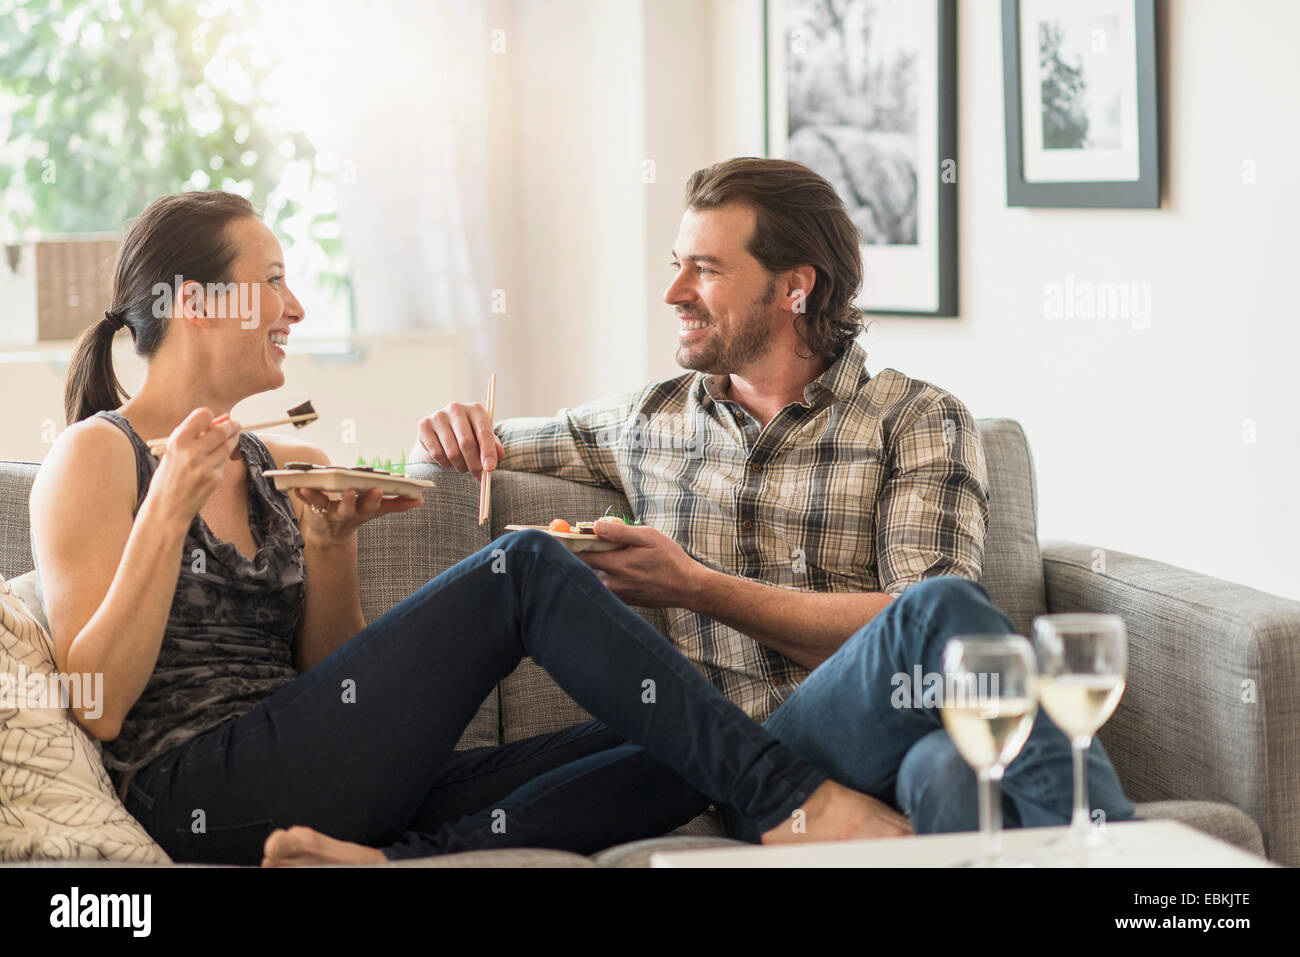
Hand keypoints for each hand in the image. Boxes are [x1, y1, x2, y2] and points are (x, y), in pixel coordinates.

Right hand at [149, 407, 241, 526]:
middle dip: (231, 425)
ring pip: (227, 446)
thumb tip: (215, 421)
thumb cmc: (168, 479)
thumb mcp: (172, 453)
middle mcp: (192, 452)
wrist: (166, 509)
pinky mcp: (214, 478)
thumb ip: (190, 438)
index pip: (202, 416)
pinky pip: (224, 462)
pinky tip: (218, 459)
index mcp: (177, 441)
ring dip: (233, 439)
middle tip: (235, 424)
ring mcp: (205, 466)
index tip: (214, 418)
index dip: (210, 416)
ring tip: (233, 437)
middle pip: (221, 430)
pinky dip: (223, 458)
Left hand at [293, 487, 421, 547]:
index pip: (372, 506)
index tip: (380, 489)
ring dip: (318, 497)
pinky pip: (308, 501)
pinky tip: (297, 486)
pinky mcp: (313, 508)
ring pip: (326, 505)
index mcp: (364, 511)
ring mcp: (329, 512)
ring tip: (312, 487)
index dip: (375, 499)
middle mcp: (347, 513)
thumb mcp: (376, 510)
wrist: (329, 534)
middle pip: (350, 508)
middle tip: (353, 491)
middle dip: (352, 501)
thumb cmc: (354, 514)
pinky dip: (303, 494)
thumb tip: (420, 500)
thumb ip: (397, 505)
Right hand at [415, 401, 503, 479]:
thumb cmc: (469, 435)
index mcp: (476, 409)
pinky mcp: (424, 425)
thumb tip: (499, 455)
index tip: (490, 469)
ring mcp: (438, 415)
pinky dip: (445, 463)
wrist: (443, 431)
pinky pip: (437, 453)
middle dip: (474, 463)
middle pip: (466, 443)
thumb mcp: (484, 439)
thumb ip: (493, 446)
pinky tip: (449, 461)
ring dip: (460, 465)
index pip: (484, 432)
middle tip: (478, 476)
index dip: (488, 452)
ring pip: (451, 451)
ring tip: (464, 467)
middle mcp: (456, 408)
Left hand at [577, 518, 706, 607]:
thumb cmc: (671, 560)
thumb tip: (597, 525)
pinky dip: (604, 577)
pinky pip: (605, 588)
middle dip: (579, 555)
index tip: (562, 536)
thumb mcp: (649, 537)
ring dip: (593, 567)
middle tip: (579, 542)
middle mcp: (613, 583)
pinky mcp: (624, 601)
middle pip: (584, 568)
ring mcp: (617, 595)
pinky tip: (617, 569)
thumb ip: (621, 532)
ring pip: (594, 579)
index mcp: (618, 565)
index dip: (570, 544)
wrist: (687, 588)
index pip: (582, 555)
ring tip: (603, 555)